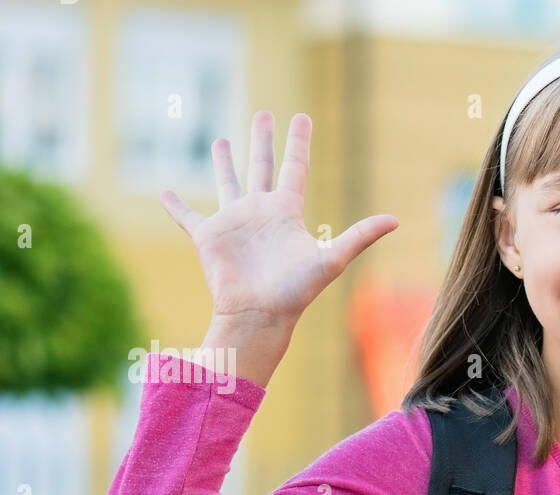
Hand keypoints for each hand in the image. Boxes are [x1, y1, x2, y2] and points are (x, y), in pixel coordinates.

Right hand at [159, 110, 397, 329]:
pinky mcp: (209, 237)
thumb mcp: (332, 259)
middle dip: (263, 141)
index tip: (301, 116)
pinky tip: (163, 192)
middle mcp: (260, 212)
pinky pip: (188, 216)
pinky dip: (175, 205)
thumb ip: (360, 236)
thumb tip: (396, 221)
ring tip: (221, 140)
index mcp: (286, 212)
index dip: (298, 142)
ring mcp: (233, 223)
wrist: (260, 314)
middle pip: (262, 166)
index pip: (294, 167)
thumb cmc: (296, 291)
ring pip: (227, 183)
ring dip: (223, 163)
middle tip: (263, 114)